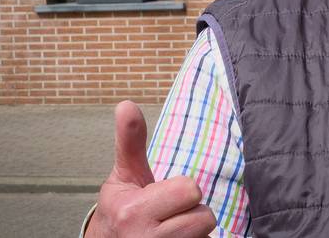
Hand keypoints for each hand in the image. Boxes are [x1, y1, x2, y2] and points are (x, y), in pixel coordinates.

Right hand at [86, 101, 215, 237]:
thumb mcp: (124, 175)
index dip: (181, 190)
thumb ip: (130, 141)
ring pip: (206, 234)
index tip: (161, 196)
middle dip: (191, 211)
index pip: (190, 190)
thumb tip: (126, 105)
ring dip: (194, 230)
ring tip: (171, 229)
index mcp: (133, 212)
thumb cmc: (122, 209)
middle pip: (205, 216)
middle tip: (169, 214)